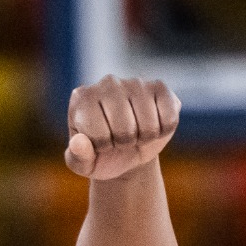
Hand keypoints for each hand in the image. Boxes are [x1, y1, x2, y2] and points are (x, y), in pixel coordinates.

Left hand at [64, 75, 180, 180]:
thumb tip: (78, 142)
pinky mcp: (159, 87)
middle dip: (124, 143)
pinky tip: (152, 124)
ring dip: (144, 138)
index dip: (103, 146)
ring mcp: (135, 82)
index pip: (97, 134)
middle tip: (120, 138)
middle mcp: (107, 83)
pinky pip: (169, 120)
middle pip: (125, 130)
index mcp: (82, 98)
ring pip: (149, 127)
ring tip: (135, 132)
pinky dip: (163, 131)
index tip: (101, 141)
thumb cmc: (101, 155)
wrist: (127, 149)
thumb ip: (77, 157)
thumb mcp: (84, 164)